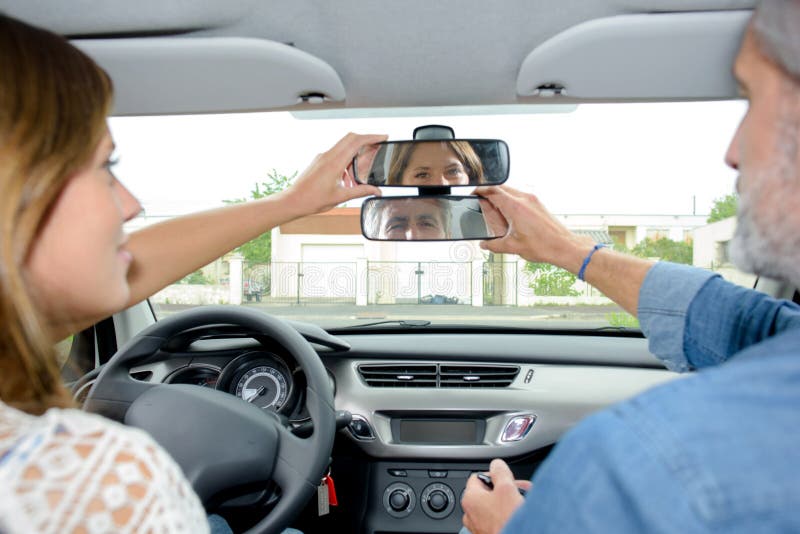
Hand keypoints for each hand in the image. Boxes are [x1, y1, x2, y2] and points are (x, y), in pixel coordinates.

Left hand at [282, 132, 385, 216]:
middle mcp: (328, 156)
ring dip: (355, 156)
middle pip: (350, 138)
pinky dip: (346, 162)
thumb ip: (360, 191)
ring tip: (358, 176)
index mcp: (334, 162)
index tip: (383, 137)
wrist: (292, 201)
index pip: (356, 142)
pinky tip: (346, 179)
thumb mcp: (340, 197)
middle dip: (366, 140)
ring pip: (344, 147)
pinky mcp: (319, 161)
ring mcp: (322, 157)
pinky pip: (336, 155)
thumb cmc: (312, 200)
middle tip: (377, 147)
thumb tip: (376, 190)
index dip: (372, 137)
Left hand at [461, 459, 531, 533]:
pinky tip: (521, 514)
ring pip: (494, 506)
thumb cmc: (508, 522)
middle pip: (488, 492)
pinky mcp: (489, 533)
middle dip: (506, 488)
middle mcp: (471, 513)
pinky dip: (508, 514)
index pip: (478, 477)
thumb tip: (496, 464)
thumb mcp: (506, 488)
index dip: (494, 475)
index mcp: (470, 498)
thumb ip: (499, 471)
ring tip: (524, 502)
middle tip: (520, 489)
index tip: (506, 478)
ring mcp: (479, 526)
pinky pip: (497, 519)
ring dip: (509, 501)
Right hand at [473, 185, 593, 272]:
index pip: (493, 191)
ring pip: (511, 191)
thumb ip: (494, 245)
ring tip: (494, 208)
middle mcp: (525, 200)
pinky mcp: (538, 204)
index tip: (473, 192)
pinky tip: (508, 213)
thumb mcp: (513, 247)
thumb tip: (485, 244)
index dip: (480, 190)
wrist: (564, 246)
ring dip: (500, 196)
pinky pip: (520, 196)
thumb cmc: (544, 246)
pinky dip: (510, 200)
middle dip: (489, 192)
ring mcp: (533, 200)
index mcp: (516, 207)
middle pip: (501, 188)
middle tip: (480, 200)